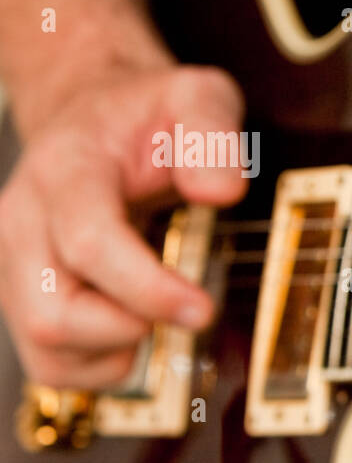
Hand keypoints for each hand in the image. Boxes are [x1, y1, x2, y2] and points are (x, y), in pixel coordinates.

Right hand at [0, 66, 246, 387]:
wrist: (93, 117)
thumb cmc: (147, 116)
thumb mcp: (195, 96)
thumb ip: (211, 133)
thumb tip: (220, 190)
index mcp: (65, 173)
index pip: (88, 243)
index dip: (147, 288)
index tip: (201, 307)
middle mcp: (23, 224)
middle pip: (52, 313)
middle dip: (129, 329)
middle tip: (187, 308)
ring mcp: (15, 267)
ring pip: (48, 351)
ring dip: (116, 351)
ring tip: (157, 311)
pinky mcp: (23, 298)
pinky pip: (52, 365)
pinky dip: (101, 365)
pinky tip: (135, 328)